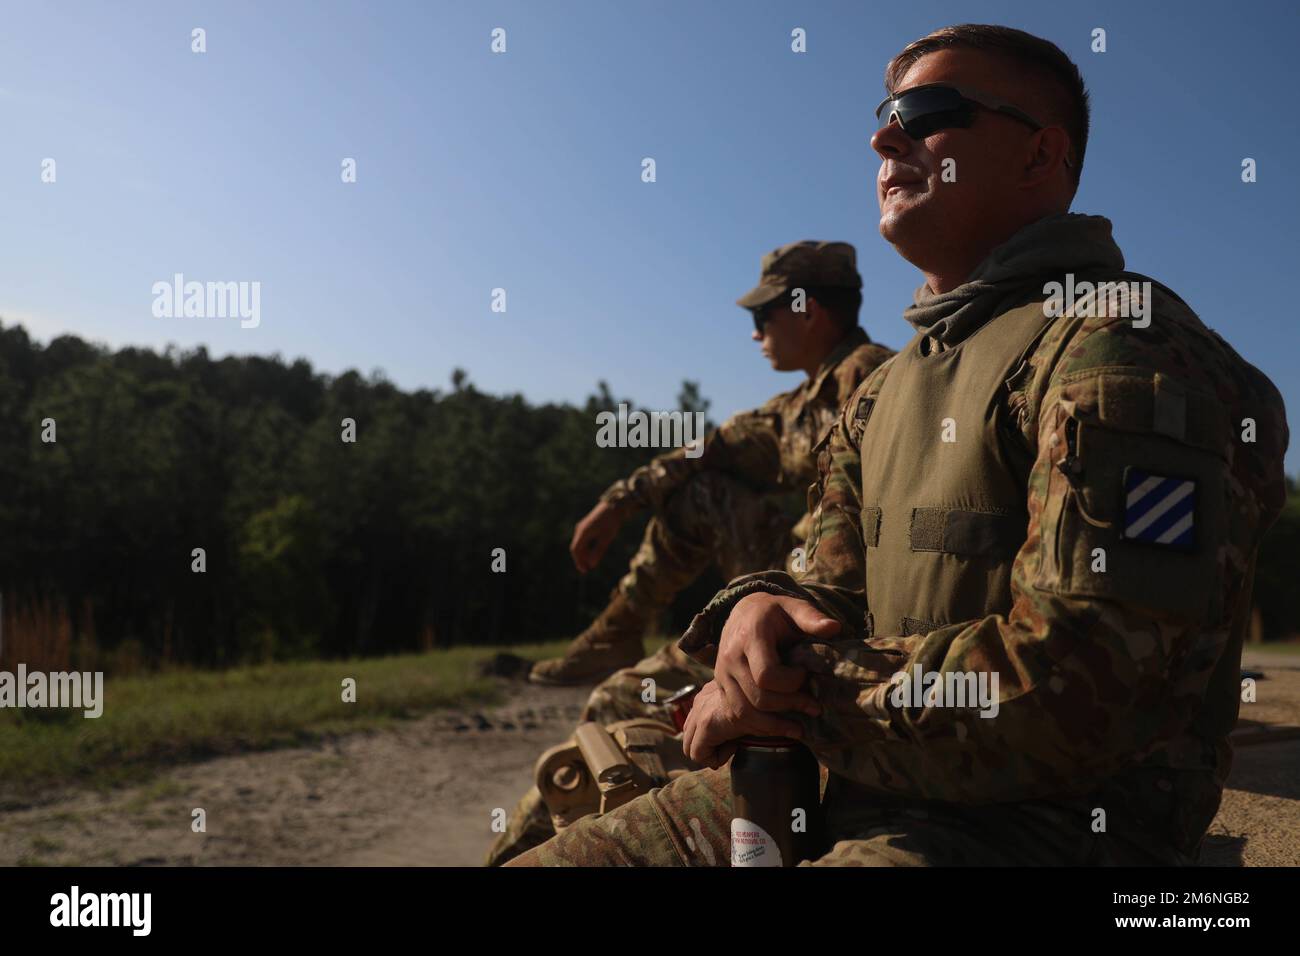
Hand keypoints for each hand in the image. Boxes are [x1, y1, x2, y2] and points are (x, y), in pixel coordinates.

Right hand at [569, 500, 624, 572]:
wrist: (615, 505)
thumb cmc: (611, 521)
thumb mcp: (606, 538)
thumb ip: (598, 551)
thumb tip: (591, 564)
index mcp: (583, 532)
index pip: (576, 550)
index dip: (579, 561)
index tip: (585, 570)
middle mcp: (580, 529)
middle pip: (577, 547)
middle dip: (581, 559)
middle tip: (587, 569)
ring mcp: (584, 526)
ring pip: (580, 543)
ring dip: (584, 554)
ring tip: (590, 563)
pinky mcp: (588, 525)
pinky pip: (584, 539)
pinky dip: (587, 548)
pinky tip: (593, 552)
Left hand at [681, 679, 806, 767]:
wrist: (772, 693)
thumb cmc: (766, 701)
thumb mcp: (747, 706)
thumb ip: (734, 716)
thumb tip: (732, 740)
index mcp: (707, 696)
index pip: (694, 725)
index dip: (712, 739)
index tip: (733, 737)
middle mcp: (700, 702)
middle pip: (689, 737)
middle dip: (709, 748)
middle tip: (733, 745)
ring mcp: (700, 711)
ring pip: (690, 748)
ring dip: (712, 752)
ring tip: (734, 745)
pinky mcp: (707, 724)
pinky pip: (698, 754)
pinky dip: (716, 758)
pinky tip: (735, 746)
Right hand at [713, 592, 839, 721]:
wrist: (744, 612)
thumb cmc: (775, 612)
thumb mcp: (794, 607)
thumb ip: (811, 618)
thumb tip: (834, 627)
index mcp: (750, 636)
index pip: (767, 674)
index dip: (791, 682)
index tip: (805, 674)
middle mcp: (731, 656)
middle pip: (758, 697)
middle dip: (790, 705)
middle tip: (813, 705)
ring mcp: (723, 673)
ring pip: (745, 711)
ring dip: (775, 724)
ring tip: (800, 727)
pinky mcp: (721, 685)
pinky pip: (738, 714)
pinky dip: (761, 726)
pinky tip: (782, 726)